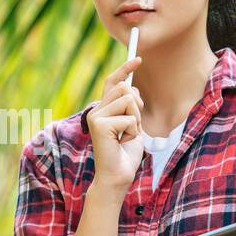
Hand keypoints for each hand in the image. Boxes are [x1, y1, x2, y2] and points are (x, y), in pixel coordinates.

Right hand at [85, 55, 144, 193]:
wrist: (117, 177)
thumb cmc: (125, 154)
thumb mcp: (132, 125)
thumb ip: (130, 107)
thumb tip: (130, 86)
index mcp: (103, 110)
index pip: (113, 82)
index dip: (125, 68)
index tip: (139, 58)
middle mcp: (96, 111)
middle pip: (124, 88)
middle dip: (137, 106)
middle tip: (132, 127)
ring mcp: (95, 117)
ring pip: (128, 101)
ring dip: (135, 120)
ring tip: (126, 136)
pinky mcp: (99, 125)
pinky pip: (129, 118)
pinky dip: (133, 132)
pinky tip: (123, 143)